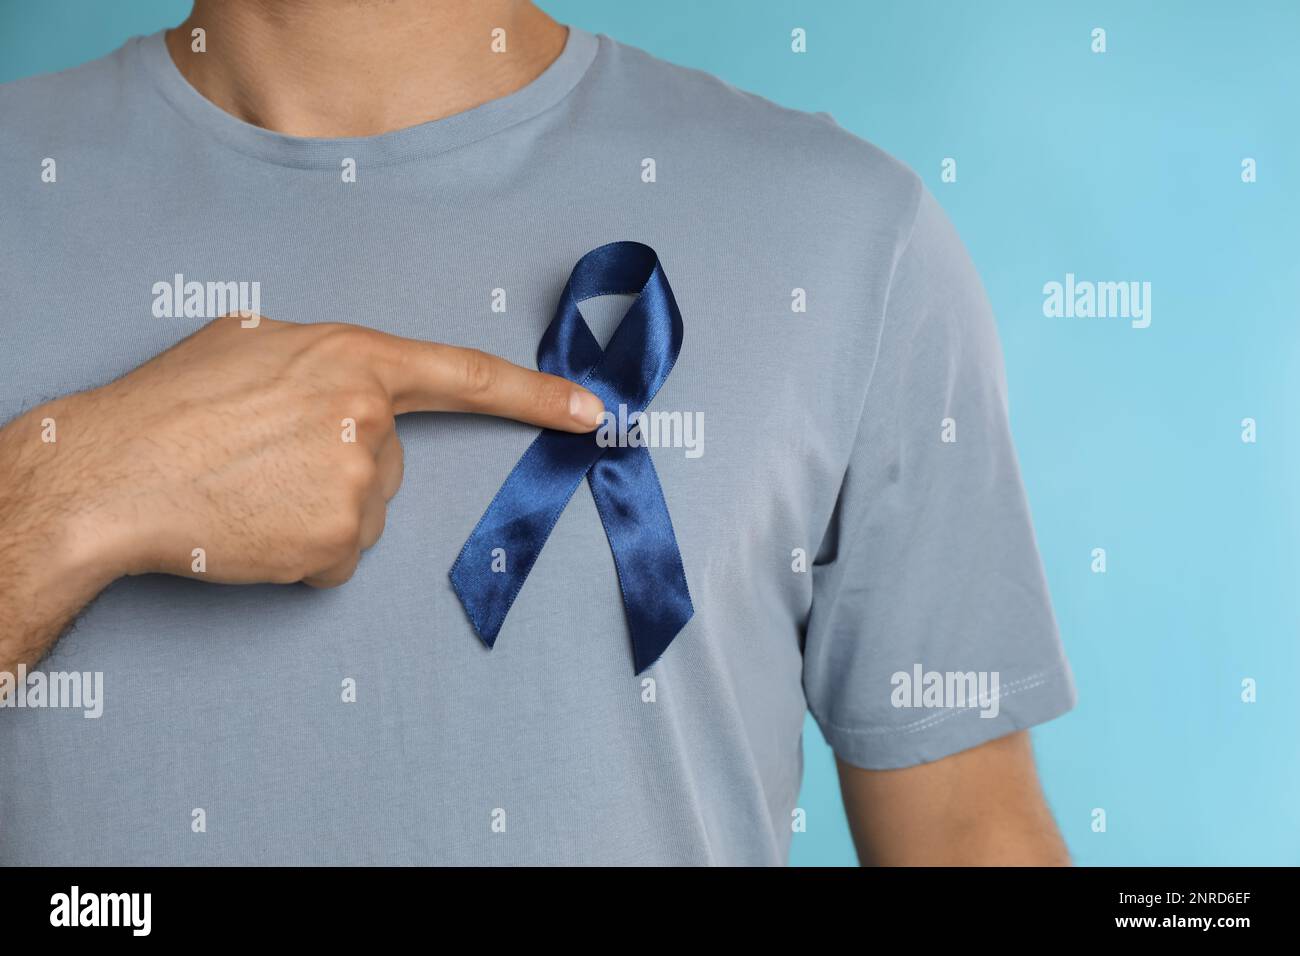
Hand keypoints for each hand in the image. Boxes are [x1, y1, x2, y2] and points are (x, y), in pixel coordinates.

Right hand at [0, 315, 603, 660]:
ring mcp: (359, 483)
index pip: (466, 375)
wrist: (111, 473)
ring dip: (320, 505)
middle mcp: (370, 417)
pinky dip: (304, 547)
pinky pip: (340, 552)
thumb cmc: (171, 405)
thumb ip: (323, 361)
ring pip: (365, 506)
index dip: (537, 395)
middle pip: (391, 455)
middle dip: (342, 459)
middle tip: (267, 456)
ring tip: (251, 488)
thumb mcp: (252, 344)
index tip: (594, 413)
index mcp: (353, 357)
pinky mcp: (340, 541)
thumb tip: (347, 388)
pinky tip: (257, 525)